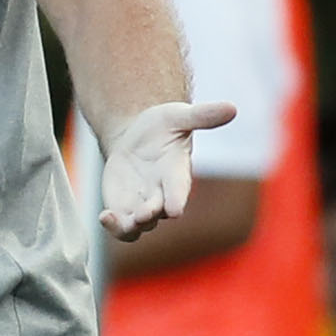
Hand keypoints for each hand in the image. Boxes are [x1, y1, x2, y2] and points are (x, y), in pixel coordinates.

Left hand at [98, 100, 235, 239]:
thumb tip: (232, 108)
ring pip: (138, 226)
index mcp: (176, 173)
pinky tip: (103, 217)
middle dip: (150, 212)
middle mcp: (161, 195)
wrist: (137, 139)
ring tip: (112, 218)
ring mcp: (142, 205)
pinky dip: (113, 226)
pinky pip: (121, 227)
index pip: (179, 190)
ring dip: (129, 225)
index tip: (175, 210)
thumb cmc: (163, 127)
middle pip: (158, 211)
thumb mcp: (178, 115)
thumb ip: (202, 116)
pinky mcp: (124, 209)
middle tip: (142, 214)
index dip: (177, 199)